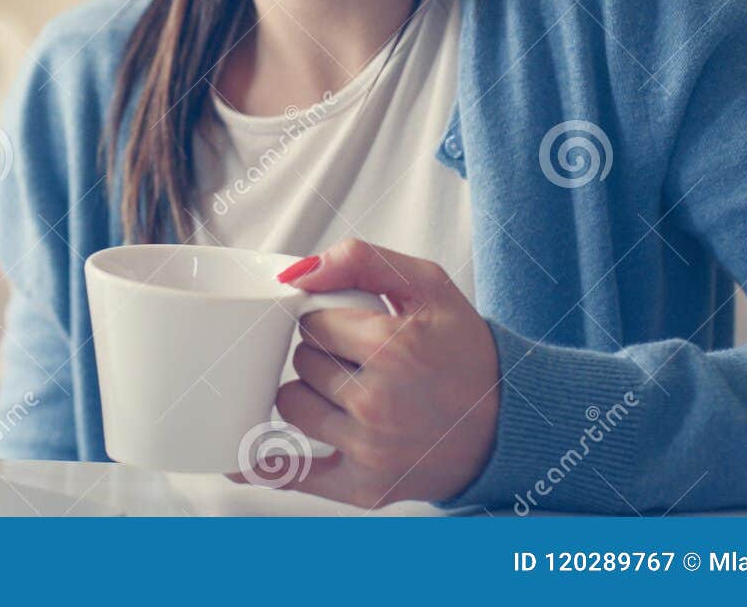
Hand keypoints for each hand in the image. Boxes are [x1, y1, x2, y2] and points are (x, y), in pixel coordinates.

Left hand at [238, 238, 499, 507]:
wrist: (508, 423)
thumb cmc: (465, 352)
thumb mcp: (428, 284)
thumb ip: (361, 259)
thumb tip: (295, 273)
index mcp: (393, 348)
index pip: (312, 322)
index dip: (327, 319)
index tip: (354, 327)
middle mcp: (379, 403)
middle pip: (301, 363)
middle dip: (321, 355)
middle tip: (360, 361)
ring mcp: (370, 449)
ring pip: (292, 405)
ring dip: (308, 393)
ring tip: (347, 391)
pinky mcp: (366, 487)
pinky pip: (294, 475)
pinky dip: (264, 466)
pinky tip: (238, 460)